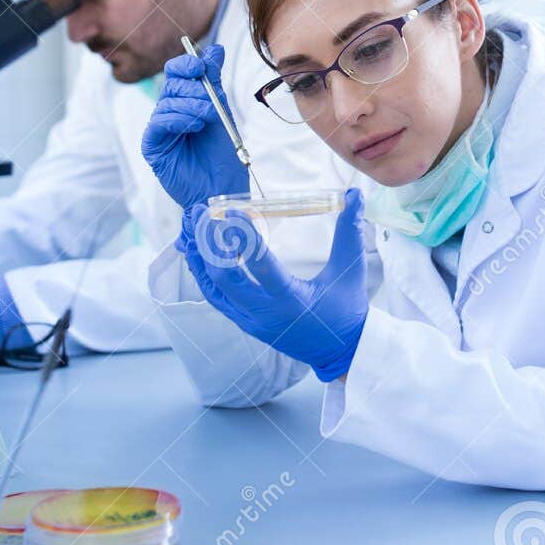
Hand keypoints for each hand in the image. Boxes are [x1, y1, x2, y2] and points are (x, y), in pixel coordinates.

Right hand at [141, 43, 248, 209]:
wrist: (221, 187)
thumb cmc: (222, 154)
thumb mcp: (222, 111)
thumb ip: (214, 80)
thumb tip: (216, 48)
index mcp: (184, 101)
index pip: (176, 71)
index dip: (187, 64)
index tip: (202, 67)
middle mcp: (168, 112)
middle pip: (171, 84)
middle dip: (195, 89)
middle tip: (213, 106)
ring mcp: (159, 129)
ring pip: (167, 102)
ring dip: (192, 107)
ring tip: (208, 120)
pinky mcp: (153, 146)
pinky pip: (158, 122)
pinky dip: (177, 120)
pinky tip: (192, 127)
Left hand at [176, 188, 368, 381]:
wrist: (341, 351)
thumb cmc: (347, 308)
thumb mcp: (351, 269)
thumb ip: (350, 230)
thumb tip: (356, 193)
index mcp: (292, 299)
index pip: (260, 266)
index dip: (242, 237)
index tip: (227, 211)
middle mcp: (266, 313)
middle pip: (223, 279)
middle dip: (207, 243)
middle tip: (199, 212)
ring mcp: (252, 321)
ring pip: (213, 290)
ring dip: (199, 257)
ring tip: (189, 226)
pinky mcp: (246, 323)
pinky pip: (216, 299)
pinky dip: (203, 274)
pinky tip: (196, 252)